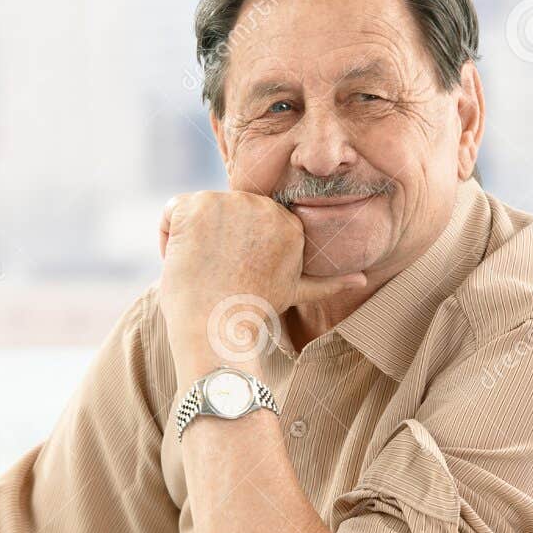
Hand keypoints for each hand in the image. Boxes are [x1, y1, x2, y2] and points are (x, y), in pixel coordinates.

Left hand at [158, 191, 363, 375]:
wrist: (219, 330)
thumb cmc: (251, 314)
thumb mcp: (295, 292)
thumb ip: (328, 282)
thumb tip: (364, 279)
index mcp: (288, 222)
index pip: (244, 221)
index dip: (234, 249)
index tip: (235, 276)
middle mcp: (262, 205)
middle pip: (221, 213)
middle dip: (212, 242)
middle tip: (218, 276)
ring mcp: (229, 202)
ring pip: (195, 212)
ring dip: (190, 240)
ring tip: (204, 271)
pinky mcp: (196, 204)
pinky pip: (170, 212)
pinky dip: (168, 238)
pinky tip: (185, 261)